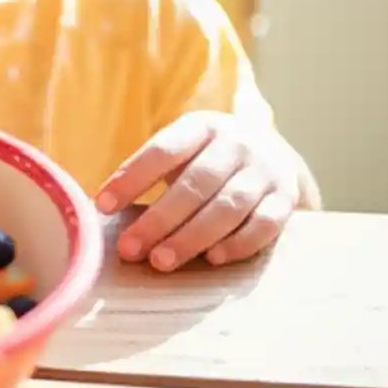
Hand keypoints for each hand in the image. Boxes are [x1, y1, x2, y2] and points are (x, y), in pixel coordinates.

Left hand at [94, 111, 311, 271]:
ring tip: (161, 261)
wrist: (270, 153)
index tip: (103, 206)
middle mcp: (237, 144)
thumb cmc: (205, 160)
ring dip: (192, 237)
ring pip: (228, 206)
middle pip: (196, 183)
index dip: (132, 178)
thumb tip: (102, 212)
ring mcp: (265, 171)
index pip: (163, 150)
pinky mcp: (285, 199)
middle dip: (159, 219)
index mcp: (201, 127)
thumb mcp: (180, 152)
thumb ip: (148, 174)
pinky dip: (238, 243)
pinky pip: (265, 225)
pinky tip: (211, 259)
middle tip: (129, 249)